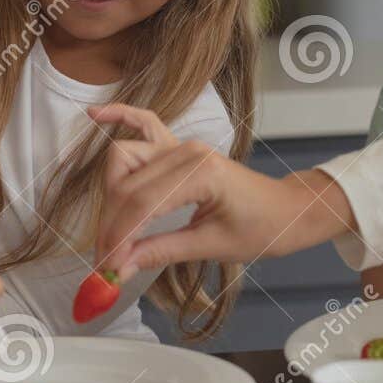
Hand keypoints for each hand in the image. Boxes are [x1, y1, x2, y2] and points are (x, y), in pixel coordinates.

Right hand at [87, 103, 358, 277]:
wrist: (287, 210)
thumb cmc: (261, 229)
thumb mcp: (212, 246)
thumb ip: (162, 252)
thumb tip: (119, 269)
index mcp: (202, 174)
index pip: (143, 204)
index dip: (119, 237)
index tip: (106, 268)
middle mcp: (187, 152)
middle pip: (127, 185)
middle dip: (111, 225)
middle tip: (105, 262)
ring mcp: (181, 145)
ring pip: (124, 160)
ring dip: (110, 195)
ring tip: (112, 232)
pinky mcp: (178, 148)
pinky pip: (144, 124)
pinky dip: (120, 116)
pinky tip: (95, 114)